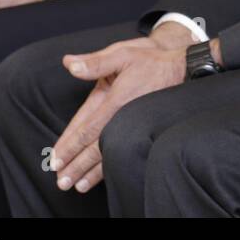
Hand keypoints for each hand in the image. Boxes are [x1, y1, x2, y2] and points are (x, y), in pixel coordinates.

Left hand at [48, 22, 194, 193]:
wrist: (183, 69)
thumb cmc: (151, 61)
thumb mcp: (122, 54)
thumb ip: (95, 62)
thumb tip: (70, 64)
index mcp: (116, 100)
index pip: (87, 128)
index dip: (70, 145)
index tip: (56, 159)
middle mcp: (124, 117)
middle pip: (95, 147)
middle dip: (77, 164)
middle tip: (61, 181)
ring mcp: (134, 125)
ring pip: (109, 153)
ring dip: (91, 171)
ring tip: (76, 185)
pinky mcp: (142, 129)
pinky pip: (123, 150)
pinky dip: (110, 166)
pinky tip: (100, 175)